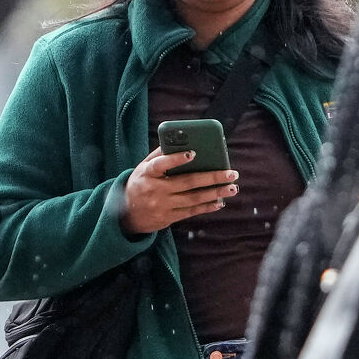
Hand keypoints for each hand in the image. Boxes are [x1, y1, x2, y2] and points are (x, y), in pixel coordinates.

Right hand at [120, 146, 237, 236]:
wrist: (126, 214)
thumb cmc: (140, 183)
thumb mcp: (143, 167)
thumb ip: (160, 155)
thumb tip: (181, 140)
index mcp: (147, 173)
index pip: (160, 164)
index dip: (176, 159)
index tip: (193, 153)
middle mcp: (155, 190)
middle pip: (187, 183)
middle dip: (212, 177)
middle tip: (231, 173)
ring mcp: (162, 206)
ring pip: (193, 199)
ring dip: (215, 193)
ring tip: (232, 188)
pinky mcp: (168, 218)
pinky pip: (191, 212)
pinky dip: (207, 206)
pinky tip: (220, 201)